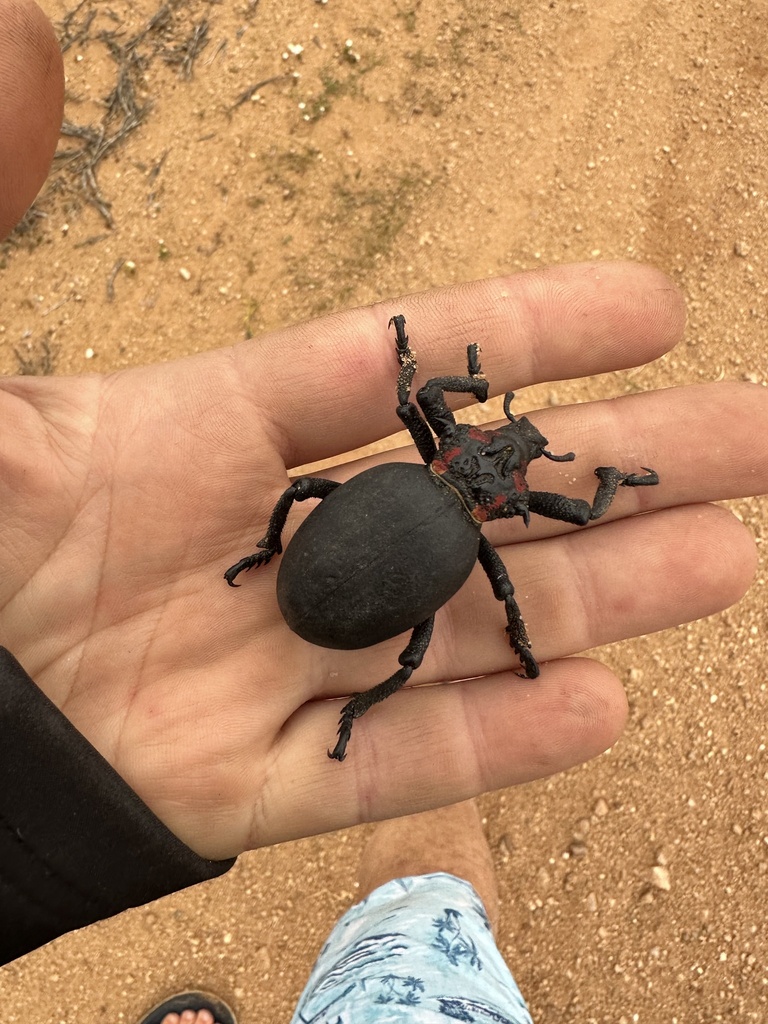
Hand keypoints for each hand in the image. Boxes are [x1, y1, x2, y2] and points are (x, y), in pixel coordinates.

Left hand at [1, 261, 763, 859]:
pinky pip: (390, 764)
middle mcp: (274, 549)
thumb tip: (21, 32)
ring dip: (596, 601)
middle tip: (751, 432)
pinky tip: (601, 704)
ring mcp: (274, 670)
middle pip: (472, 504)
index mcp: (204, 438)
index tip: (650, 305)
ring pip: (464, 631)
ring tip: (724, 559)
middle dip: (614, 468)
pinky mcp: (253, 784)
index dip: (519, 333)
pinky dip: (493, 745)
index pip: (392, 372)